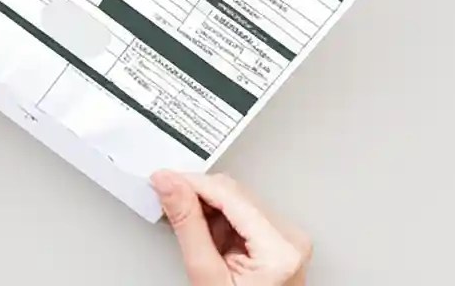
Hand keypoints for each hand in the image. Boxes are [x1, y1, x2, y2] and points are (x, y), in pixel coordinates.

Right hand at [151, 171, 311, 285]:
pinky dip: (219, 221)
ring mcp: (288, 238)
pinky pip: (243, 215)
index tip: (163, 180)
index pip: (230, 195)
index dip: (192, 183)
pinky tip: (206, 236)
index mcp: (279, 249)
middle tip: (168, 205)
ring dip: (207, 209)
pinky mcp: (280, 240)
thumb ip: (187, 225)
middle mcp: (290, 238)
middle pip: (235, 194)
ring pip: (237, 201)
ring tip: (191, 232)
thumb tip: (170, 186)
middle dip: (198, 196)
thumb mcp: (205, 275)